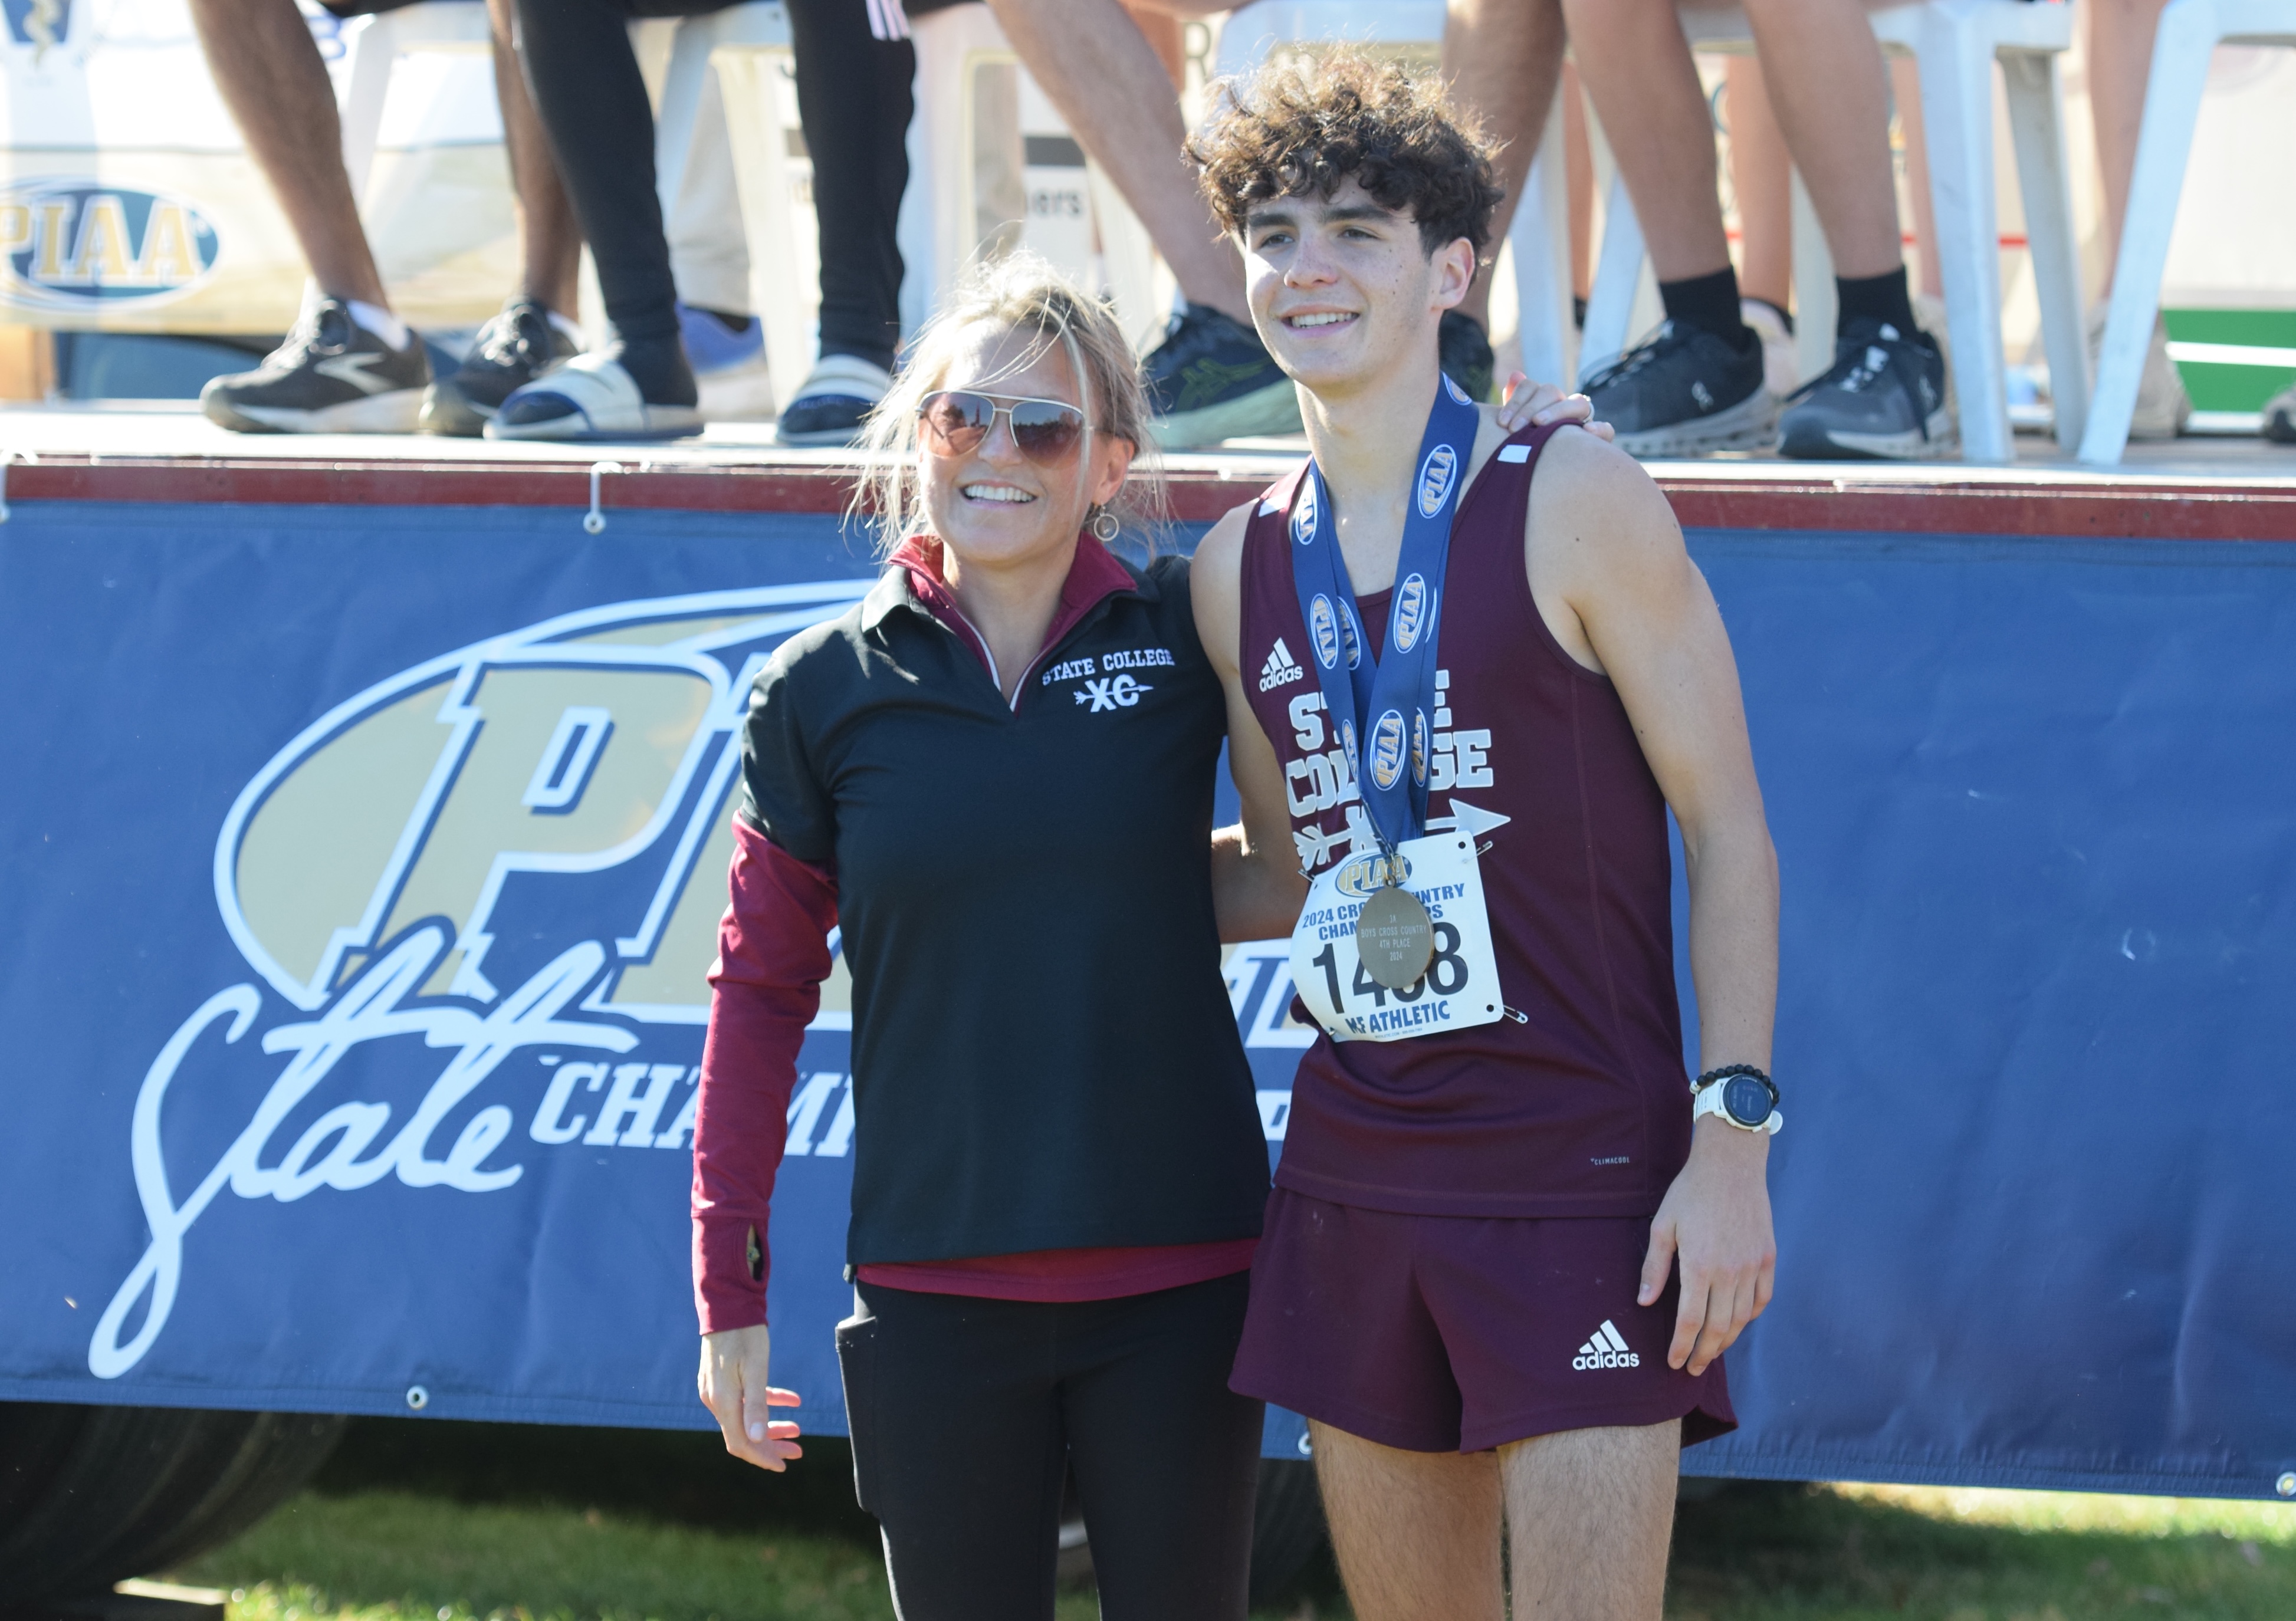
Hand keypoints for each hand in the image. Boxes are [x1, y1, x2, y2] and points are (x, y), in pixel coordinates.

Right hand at [698, 1324, 804, 1470]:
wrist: (728, 1305)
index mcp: (723, 1401)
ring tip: (798, 1427)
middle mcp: (716, 1400)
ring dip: (771, 1425)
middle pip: (744, 1434)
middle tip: (798, 1449)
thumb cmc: (744, 1335)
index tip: (784, 1466)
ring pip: (746, 1418)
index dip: (762, 1457)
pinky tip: (792, 1400)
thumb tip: (757, 1439)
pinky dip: (767, 1402)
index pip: (741, 1443)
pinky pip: (746, 1399)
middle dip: (772, 1445)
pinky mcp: (722, 1379)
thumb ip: (757, 1405)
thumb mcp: (756, 1369)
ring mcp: (717, 1390)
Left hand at [1496, 372, 1614, 441]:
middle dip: (1530, 408)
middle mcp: (1562, 405)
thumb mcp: (1518, 428)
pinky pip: (1606, 429)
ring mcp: (1582, 419)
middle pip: (1550, 392)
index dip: (1515, 400)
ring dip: (1557, 411)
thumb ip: (1515, 402)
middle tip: (1513, 428)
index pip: (1530, 387)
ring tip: (1539, 423)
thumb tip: (1515, 375)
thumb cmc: (1527, 448)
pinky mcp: (1598, 438)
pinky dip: (1599, 428)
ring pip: (1578, 403)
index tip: (1501, 422)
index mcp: (1541, 401)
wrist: (1549, 473)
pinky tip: (1587, 431)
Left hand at [1638, 1117, 1774, 1376]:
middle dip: (1705, 1353)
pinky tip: (1738, 1322)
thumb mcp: (1662, 1226)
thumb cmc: (1691, 1192)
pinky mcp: (1768, 1257)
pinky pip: (1762, 1298)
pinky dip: (1750, 1316)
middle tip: (1693, 1368)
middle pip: (1719, 1327)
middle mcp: (1730, 1272)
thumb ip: (1655, 1268)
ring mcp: (1753, 1266)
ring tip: (1713, 1351)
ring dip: (1727, 1340)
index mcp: (1699, 1265)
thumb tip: (1645, 1302)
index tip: (1674, 1362)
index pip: (1691, 1321)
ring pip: (1742, 1318)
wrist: (1731, 1164)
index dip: (1682, 1346)